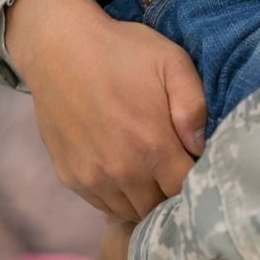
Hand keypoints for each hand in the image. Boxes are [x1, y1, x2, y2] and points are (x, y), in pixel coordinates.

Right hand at [6, 0, 206, 221]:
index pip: (187, 191)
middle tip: (175, 169)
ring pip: (131, 212)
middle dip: (172, 193)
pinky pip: (102, 205)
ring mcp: (92, 178)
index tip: (198, 166)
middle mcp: (122, 171)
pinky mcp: (70, 177)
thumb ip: (194, 107)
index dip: (198, 182)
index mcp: (153, 146)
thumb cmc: (121, 51)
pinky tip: (124, 172)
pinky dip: (117, 197)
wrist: (59, 47)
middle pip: (160, 208)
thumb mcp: (171, 62)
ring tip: (151, 173)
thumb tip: (201, 147)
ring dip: (145, 199)